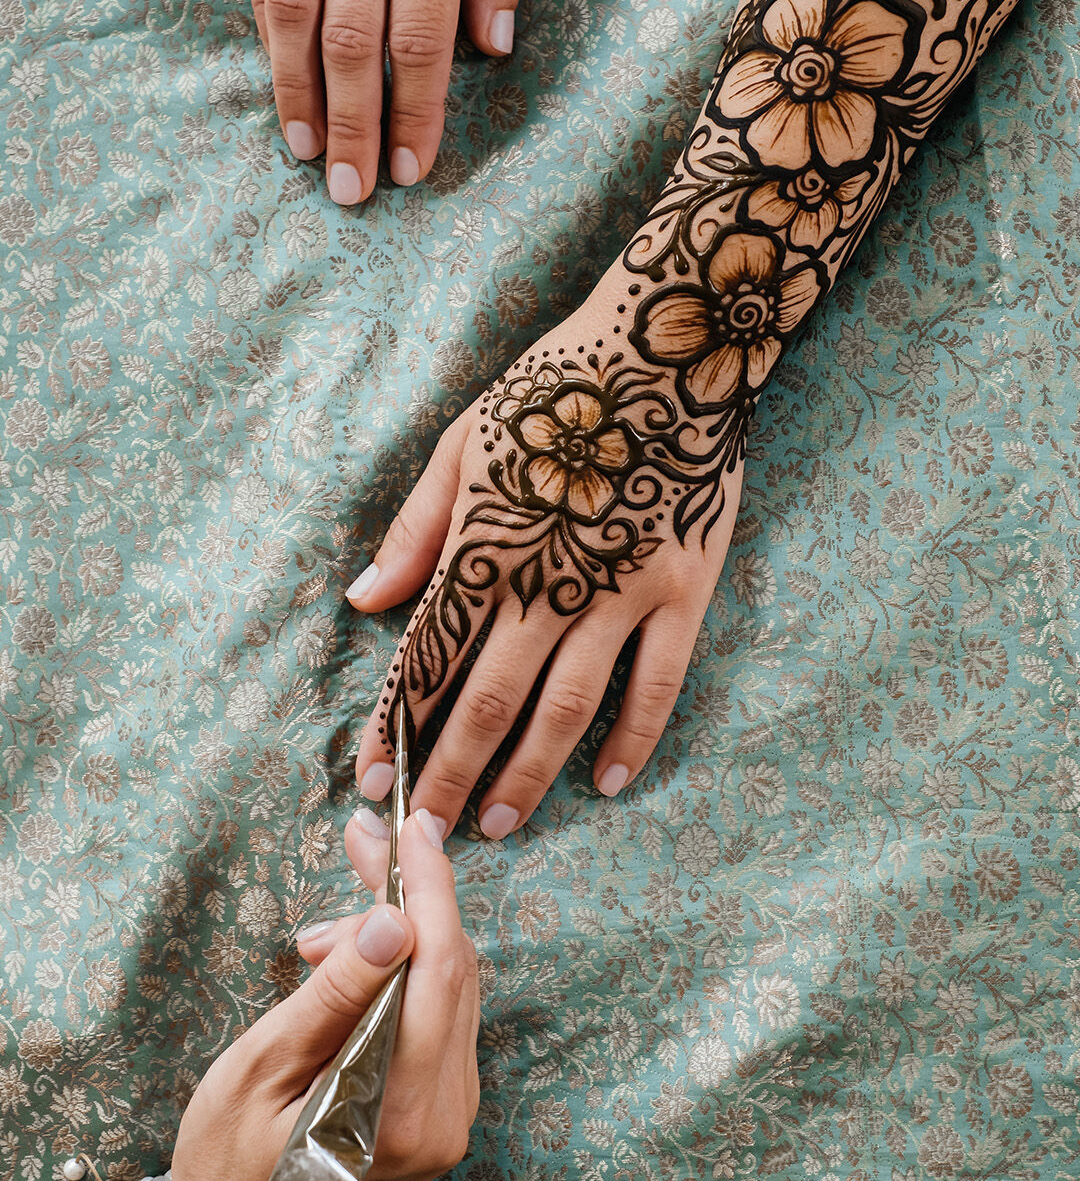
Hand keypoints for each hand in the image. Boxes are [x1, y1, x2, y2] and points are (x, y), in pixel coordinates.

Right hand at [169, 809, 478, 1180]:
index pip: (440, 971)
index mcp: (404, 1112)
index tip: (409, 827)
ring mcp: (454, 1115)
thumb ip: (332, 997)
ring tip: (318, 941)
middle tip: (359, 844)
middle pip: (455, 970)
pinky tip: (348, 969)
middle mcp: (448, 1115)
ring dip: (401, 934)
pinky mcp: (445, 1108)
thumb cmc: (229, 1163)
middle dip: (412, 896)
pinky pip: (441, 1015)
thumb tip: (392, 921)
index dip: (430, 890)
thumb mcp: (260, 1072)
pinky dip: (403, 973)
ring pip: (452, 986)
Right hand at [243, 0, 539, 203]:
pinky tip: (278, 67)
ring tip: (306, 150)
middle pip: (353, 42)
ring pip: (290, 9)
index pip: (420, 40)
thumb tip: (491, 50)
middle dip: (355, 126)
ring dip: (297, 90)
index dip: (416, 116)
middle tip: (352, 195)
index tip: (412, 170)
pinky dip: (266, 18)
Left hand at [348, 268, 745, 838]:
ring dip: (528, 773)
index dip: (395, 725)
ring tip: (499, 823)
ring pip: (566, 707)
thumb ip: (415, 531)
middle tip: (428, 834)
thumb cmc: (556, 389)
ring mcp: (621, 592)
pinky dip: (632, 739)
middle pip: (489, 700)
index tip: (370, 779)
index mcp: (485, 546)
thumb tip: (362, 601)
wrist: (668, 346)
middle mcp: (547, 581)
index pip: (429, 656)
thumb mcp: (465, 444)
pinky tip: (607, 782)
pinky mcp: (683, 591)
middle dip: (449, 773)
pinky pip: (656, 683)